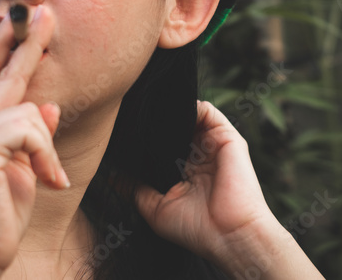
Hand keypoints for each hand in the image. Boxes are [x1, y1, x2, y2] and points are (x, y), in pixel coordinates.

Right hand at [0, 6, 68, 278]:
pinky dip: (46, 156)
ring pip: (26, 110)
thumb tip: (49, 108)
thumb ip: (28, 138)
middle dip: (26, 43)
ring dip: (46, 147)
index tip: (14, 20)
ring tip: (47, 178)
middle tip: (46, 12)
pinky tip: (48, 183)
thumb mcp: (20, 172)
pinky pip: (30, 130)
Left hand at [134, 100, 277, 264]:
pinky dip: (188, 107)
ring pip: (190, 116)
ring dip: (171, 112)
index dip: (148, 138)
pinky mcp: (227, 137)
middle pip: (176, 128)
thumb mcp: (156, 210)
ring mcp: (214, 145)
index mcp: (187, 172)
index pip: (165, 145)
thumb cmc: (197, 229)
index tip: (127, 132)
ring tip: (150, 111)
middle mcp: (201, 156)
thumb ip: (136, 190)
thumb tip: (112, 177)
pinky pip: (207, 111)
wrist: (229, 235)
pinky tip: (170, 113)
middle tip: (134, 117)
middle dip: (157, 122)